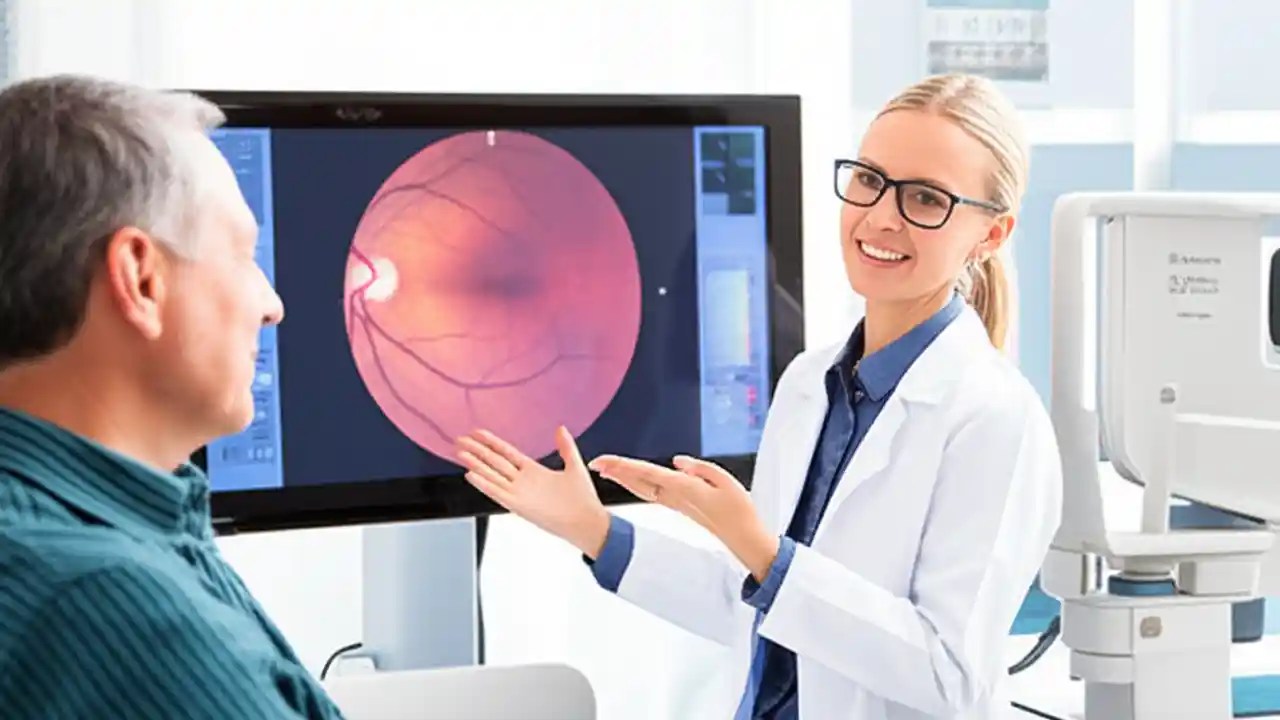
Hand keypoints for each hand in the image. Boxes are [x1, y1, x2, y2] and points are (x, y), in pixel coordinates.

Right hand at [457, 426, 610, 558]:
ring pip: (492, 475)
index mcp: (534, 472)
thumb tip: (561, 428)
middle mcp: (523, 482)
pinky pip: (497, 493)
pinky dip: (484, 484)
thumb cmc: (583, 499)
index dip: (492, 443)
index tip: (478, 433)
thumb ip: (566, 447)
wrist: (587, 521)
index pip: (507, 453)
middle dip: (477, 450)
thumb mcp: (574, 465)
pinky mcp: (519, 506)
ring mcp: (519, 493)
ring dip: (475, 464)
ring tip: (460, 452)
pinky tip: (470, 475)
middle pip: (494, 462)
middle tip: (460, 439)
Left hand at [588, 454, 779, 580]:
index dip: (623, 465)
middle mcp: (675, 496)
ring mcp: (676, 502)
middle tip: (595, 462)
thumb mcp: (726, 481)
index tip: (604, 461)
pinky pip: (652, 492)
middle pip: (638, 481)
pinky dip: (637, 484)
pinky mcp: (680, 505)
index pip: (646, 473)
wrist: (742, 536)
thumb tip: (678, 462)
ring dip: (623, 478)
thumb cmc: (738, 510)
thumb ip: (700, 468)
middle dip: (616, 471)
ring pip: (642, 488)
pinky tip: (631, 480)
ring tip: (606, 469)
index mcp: (683, 488)